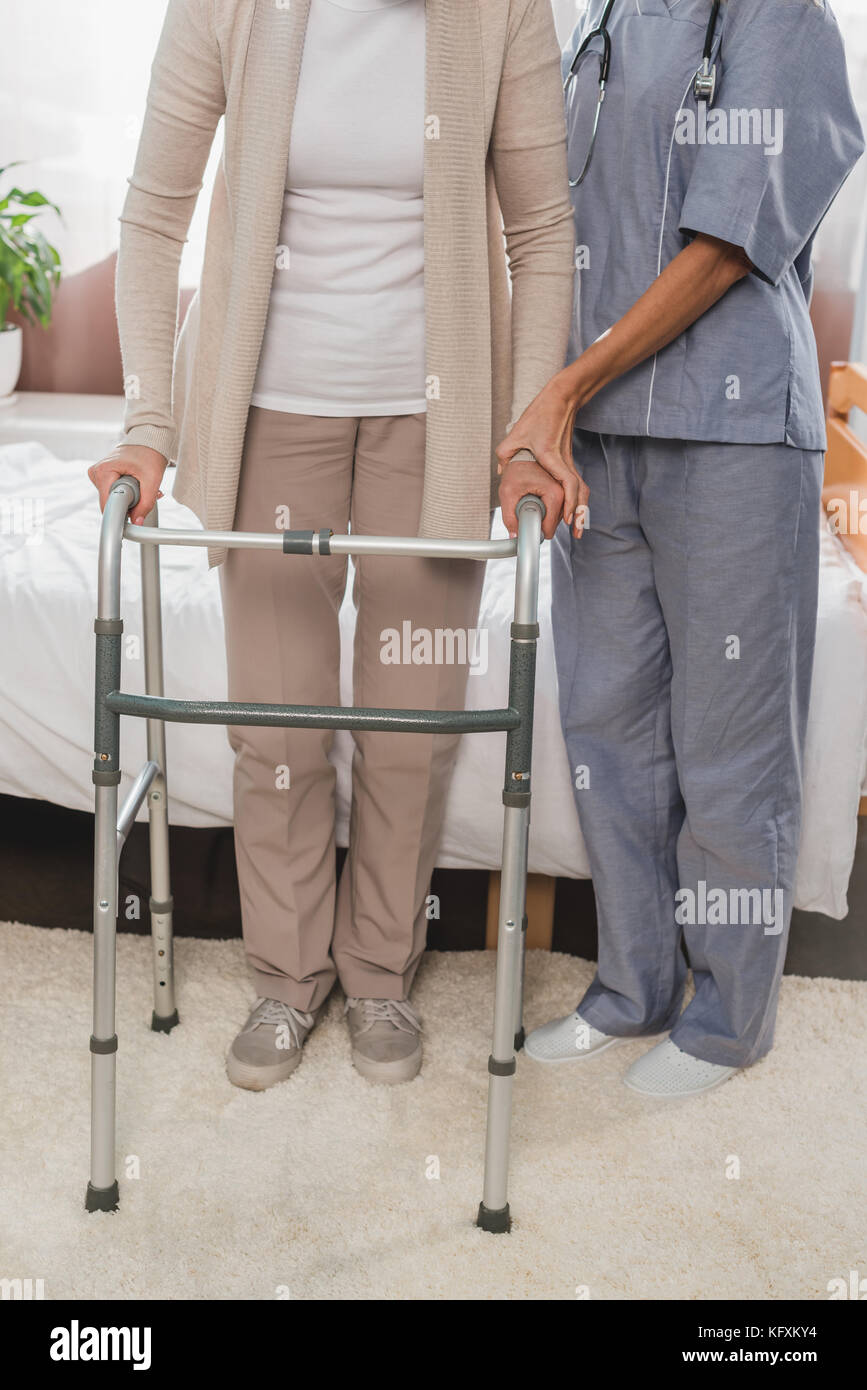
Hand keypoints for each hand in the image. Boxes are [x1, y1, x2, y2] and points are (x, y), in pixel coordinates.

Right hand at [88, 444, 167, 525]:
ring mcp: (97, 474)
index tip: (133, 519)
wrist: (148, 439)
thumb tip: (137, 523)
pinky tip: (135, 483)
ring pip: (112, 499)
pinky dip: (126, 492)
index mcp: (104, 471)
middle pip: (110, 503)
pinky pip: (113, 493)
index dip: (121, 514)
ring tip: (140, 483)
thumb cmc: (150, 453)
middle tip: (143, 490)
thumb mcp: (152, 480)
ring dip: (130, 498)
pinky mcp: (102, 477)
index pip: (107, 504)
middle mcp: (96, 472)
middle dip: (129, 503)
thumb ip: (145, 503)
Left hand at [495, 371, 588, 536]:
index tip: (567, 519)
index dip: (569, 502)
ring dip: (581, 510)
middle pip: (578, 492)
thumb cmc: (540, 414)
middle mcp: (564, 462)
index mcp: (551, 456)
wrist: (560, 400)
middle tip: (575, 534)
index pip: (566, 483)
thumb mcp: (515, 433)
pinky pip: (577, 485)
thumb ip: (505, 454)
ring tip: (579, 531)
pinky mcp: (569, 462)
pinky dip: (578, 500)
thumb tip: (500, 470)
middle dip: (578, 514)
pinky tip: (575, 513)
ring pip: (581, 490)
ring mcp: (569, 462)